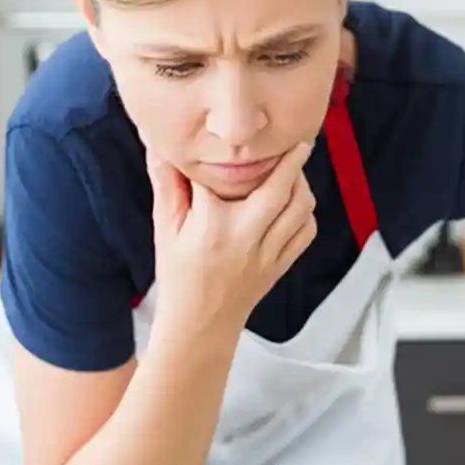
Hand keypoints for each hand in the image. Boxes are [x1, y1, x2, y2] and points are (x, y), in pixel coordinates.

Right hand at [147, 142, 316, 332]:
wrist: (200, 324)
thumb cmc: (178, 274)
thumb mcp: (165, 228)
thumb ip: (165, 184)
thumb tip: (158, 145)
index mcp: (213, 225)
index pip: (226, 176)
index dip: (232, 156)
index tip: (238, 140)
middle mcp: (245, 237)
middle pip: (281, 188)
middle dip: (292, 159)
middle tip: (296, 140)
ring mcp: (268, 253)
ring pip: (300, 208)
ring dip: (301, 184)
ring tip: (293, 171)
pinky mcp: (281, 265)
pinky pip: (305, 232)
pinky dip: (305, 213)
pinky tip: (293, 204)